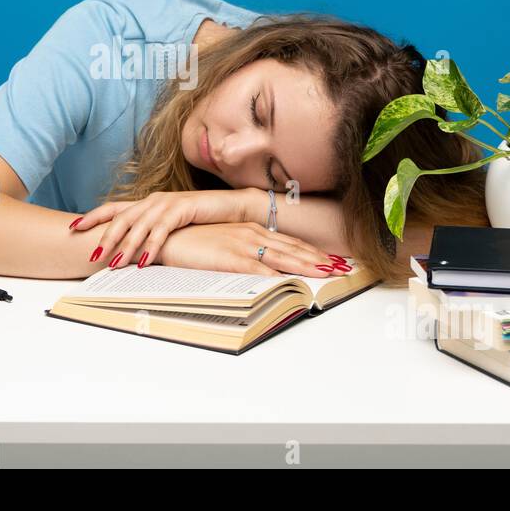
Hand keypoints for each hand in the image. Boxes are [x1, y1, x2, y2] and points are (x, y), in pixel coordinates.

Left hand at [73, 189, 262, 268]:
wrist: (232, 207)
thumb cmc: (200, 221)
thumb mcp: (170, 227)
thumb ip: (150, 234)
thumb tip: (130, 253)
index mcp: (146, 203)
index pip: (112, 208)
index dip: (92, 216)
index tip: (72, 227)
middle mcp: (152, 200)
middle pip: (120, 218)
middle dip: (104, 237)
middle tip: (92, 255)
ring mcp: (166, 203)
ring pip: (139, 225)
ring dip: (126, 246)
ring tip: (115, 263)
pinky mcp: (182, 208)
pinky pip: (162, 229)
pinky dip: (152, 245)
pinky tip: (145, 260)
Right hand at [153, 222, 351, 277]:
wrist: (167, 235)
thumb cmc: (191, 240)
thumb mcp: (222, 242)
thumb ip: (243, 251)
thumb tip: (262, 266)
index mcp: (251, 229)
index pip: (288, 242)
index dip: (310, 251)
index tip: (330, 259)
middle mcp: (252, 233)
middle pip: (293, 249)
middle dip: (318, 259)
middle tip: (342, 267)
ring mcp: (243, 244)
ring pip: (283, 257)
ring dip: (307, 266)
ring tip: (327, 273)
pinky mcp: (231, 257)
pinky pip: (260, 268)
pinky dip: (278, 275)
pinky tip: (292, 281)